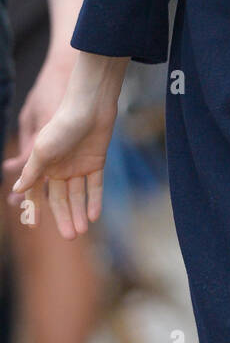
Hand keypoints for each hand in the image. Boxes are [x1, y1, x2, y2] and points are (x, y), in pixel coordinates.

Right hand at [4, 55, 123, 237]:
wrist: (91, 106)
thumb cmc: (62, 124)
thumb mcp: (43, 150)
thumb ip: (33, 171)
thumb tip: (19, 189)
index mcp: (44, 165)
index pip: (38, 192)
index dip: (36, 208)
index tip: (34, 226)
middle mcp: (61, 167)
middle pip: (61, 198)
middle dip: (64, 217)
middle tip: (69, 237)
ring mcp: (79, 165)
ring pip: (79, 195)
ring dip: (80, 212)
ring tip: (81, 231)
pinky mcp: (96, 162)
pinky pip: (95, 185)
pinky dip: (95, 199)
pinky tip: (94, 216)